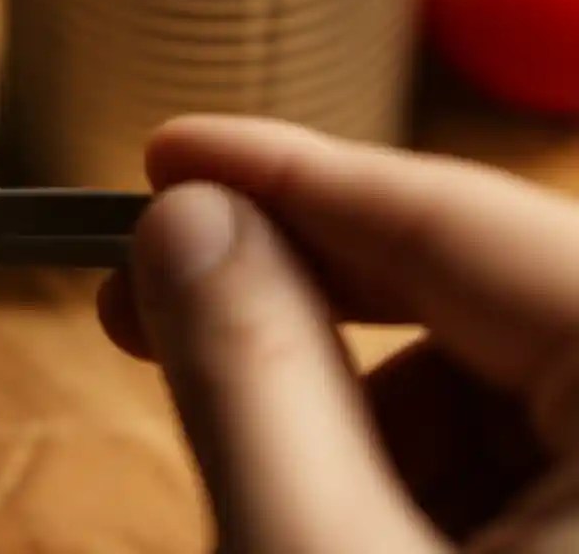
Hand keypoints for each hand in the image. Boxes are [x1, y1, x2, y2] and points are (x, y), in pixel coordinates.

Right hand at [98, 116, 578, 552]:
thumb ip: (249, 372)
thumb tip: (188, 219)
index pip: (467, 221)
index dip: (296, 177)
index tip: (169, 156)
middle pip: (480, 290)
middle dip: (309, 300)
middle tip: (163, 295)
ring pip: (485, 373)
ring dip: (350, 406)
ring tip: (261, 488)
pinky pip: (511, 448)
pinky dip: (400, 465)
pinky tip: (327, 517)